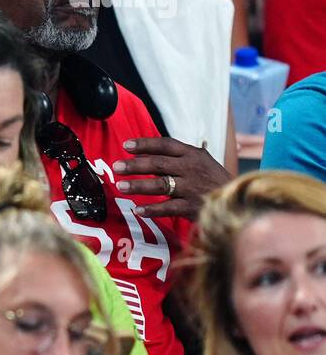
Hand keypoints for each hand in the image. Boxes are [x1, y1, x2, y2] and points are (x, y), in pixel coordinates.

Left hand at [112, 136, 230, 218]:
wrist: (238, 200)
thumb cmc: (213, 180)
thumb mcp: (201, 162)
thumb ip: (177, 157)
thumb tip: (146, 153)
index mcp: (193, 155)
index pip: (166, 145)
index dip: (145, 144)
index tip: (126, 145)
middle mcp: (192, 169)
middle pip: (159, 164)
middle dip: (135, 165)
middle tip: (116, 167)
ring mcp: (192, 188)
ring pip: (160, 185)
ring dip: (138, 185)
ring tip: (121, 186)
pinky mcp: (192, 207)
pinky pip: (168, 208)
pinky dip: (152, 209)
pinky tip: (138, 210)